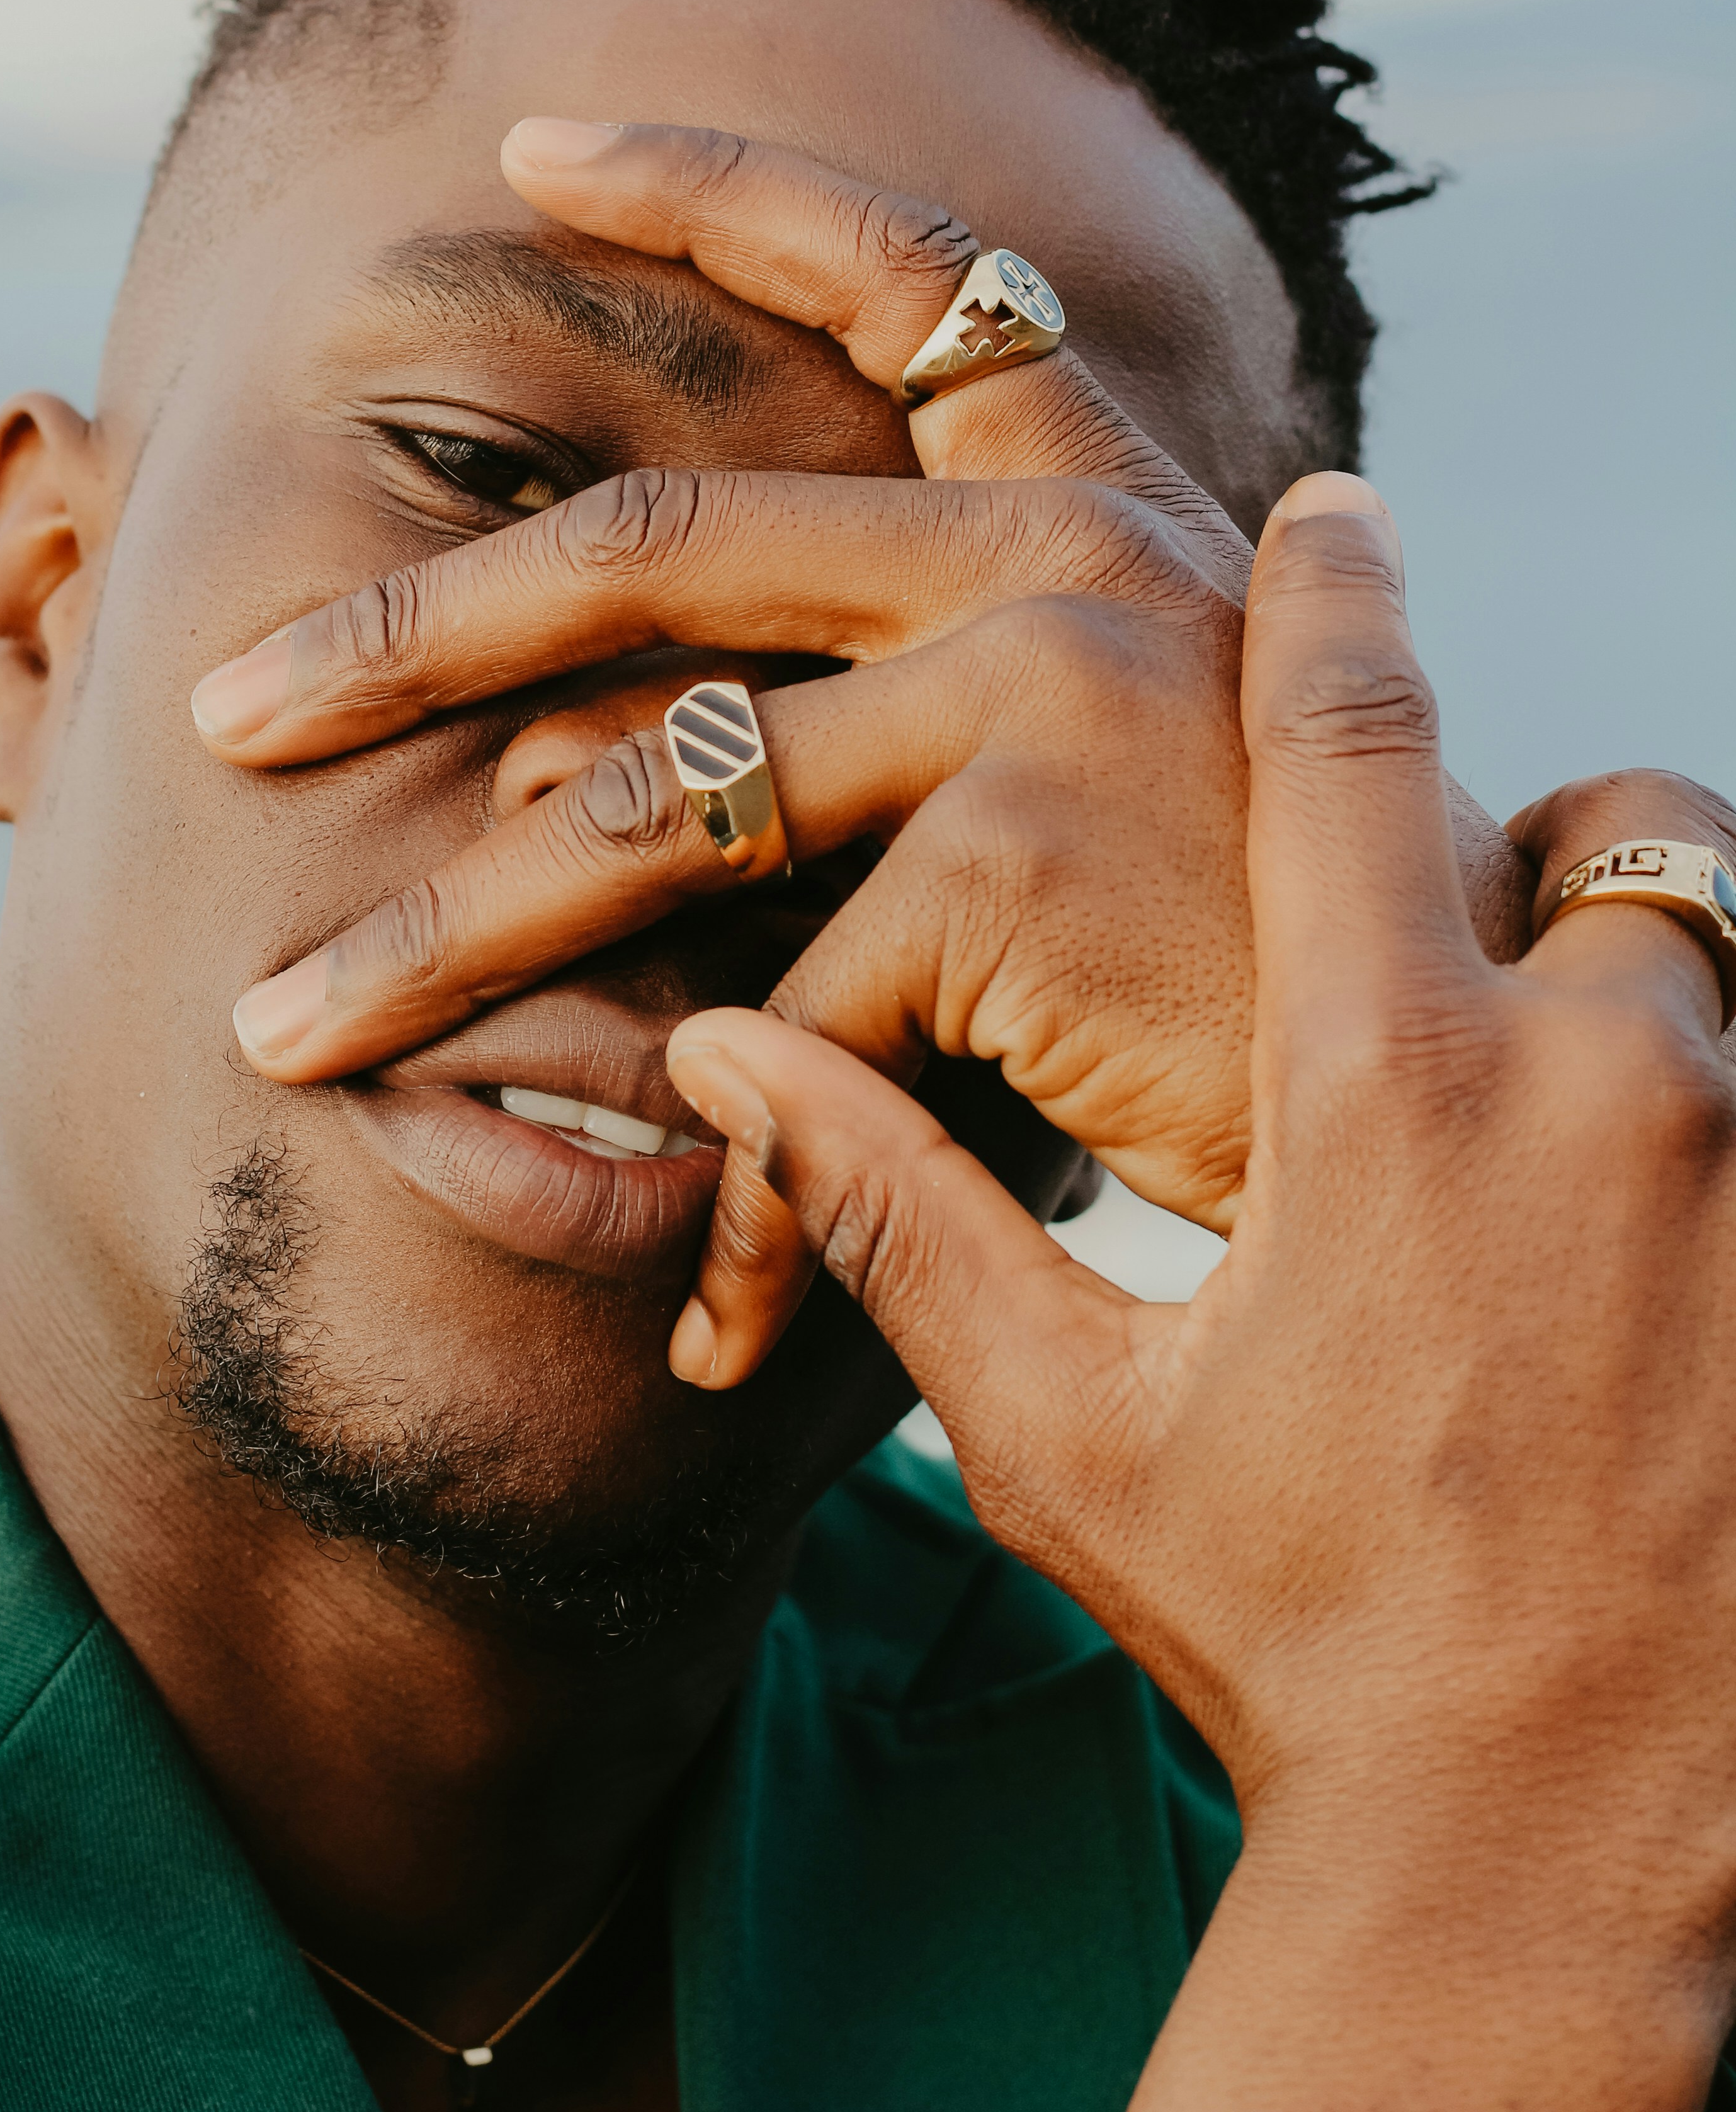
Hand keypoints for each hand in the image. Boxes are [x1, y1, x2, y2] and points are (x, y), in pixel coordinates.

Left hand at [196, 121, 1529, 1383]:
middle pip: (648, 550)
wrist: (1474, 1096)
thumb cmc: (1269, 946)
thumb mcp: (1104, 759)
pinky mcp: (1016, 866)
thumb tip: (586, 755)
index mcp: (1075, 499)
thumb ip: (905, 705)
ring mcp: (1035, 693)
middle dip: (403, 636)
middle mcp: (1051, 555)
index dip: (712, 185)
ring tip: (280, 1036)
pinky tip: (688, 1320)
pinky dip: (726, 1194)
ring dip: (440, 941)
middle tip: (218, 715)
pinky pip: (779, 1033)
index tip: (538, 145)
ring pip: (646, 808)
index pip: (895, 270)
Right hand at [664, 477, 1735, 2109]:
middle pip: (1599, 817)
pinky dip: (1691, 1068)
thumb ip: (894, 1211)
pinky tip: (1630, 1196)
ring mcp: (1729, 1155)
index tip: (1336, 500)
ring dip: (1631, 949)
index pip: (1352, 740)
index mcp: (1379, 1081)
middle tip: (1471, 844)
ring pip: (1709, 938)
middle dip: (1539, 815)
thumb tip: (718, 1050)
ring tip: (1557, 1045)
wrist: (1553, 1851)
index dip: (1336, 598)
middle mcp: (1588, 1076)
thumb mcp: (1066, 1429)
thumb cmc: (1293, 1632)